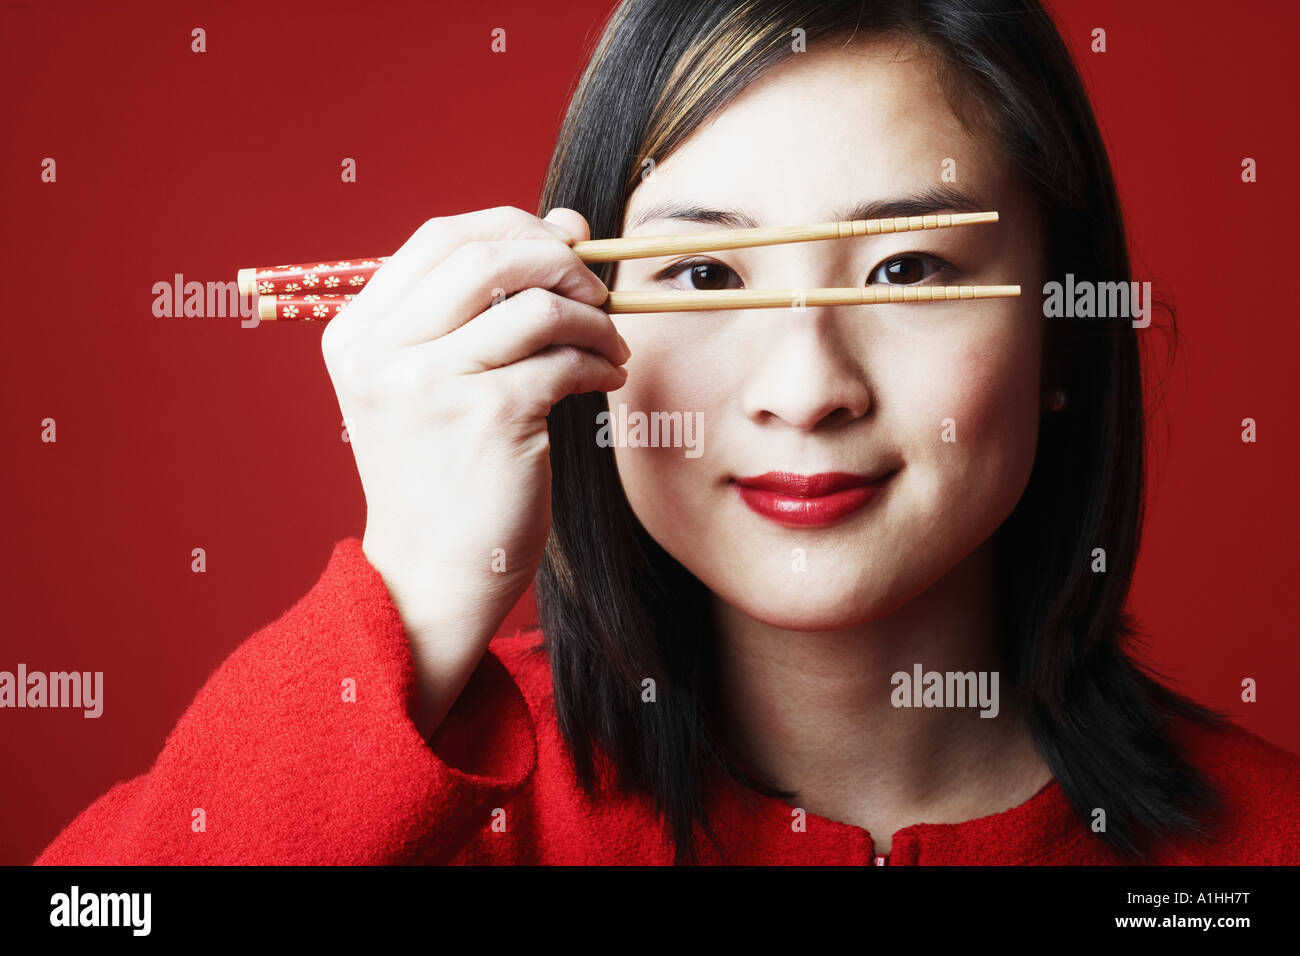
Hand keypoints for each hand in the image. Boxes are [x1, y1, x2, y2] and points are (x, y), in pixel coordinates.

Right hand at [320, 206, 627, 738]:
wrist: (432, 575)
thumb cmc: (442, 475)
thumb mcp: (430, 383)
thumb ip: (483, 305)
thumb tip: (568, 225)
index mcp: (357, 333)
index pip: (442, 237)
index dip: (516, 227)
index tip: (566, 244)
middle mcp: (383, 351)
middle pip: (488, 253)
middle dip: (560, 259)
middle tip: (597, 288)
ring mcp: (431, 382)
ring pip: (537, 304)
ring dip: (593, 317)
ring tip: (610, 345)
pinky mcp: (489, 417)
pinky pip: (565, 358)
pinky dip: (600, 360)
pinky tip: (606, 379)